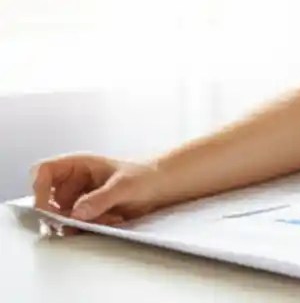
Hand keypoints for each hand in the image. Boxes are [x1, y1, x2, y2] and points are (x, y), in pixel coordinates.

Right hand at [29, 154, 165, 231]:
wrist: (167, 185)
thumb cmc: (147, 174)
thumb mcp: (125, 185)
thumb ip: (100, 198)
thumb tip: (76, 212)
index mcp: (78, 165)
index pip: (43, 172)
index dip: (39, 188)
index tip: (46, 208)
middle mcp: (75, 182)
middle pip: (48, 201)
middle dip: (65, 214)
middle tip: (86, 219)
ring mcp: (81, 199)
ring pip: (64, 217)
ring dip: (82, 223)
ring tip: (110, 218)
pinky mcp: (90, 214)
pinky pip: (80, 226)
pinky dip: (92, 228)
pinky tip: (114, 220)